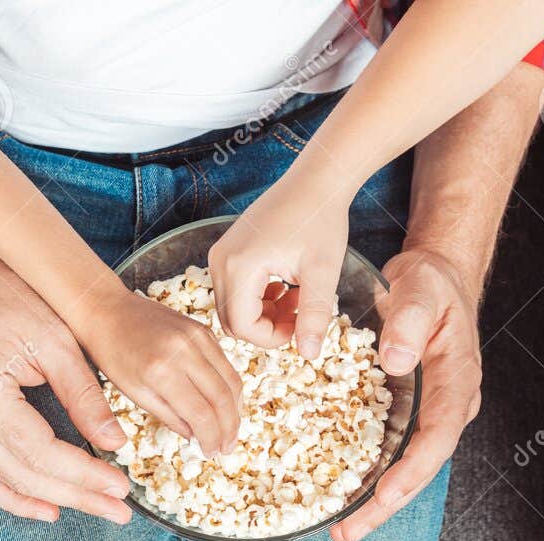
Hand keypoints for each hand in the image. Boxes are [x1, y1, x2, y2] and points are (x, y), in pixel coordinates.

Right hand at [0, 240, 133, 523]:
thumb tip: (115, 444)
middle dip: (76, 495)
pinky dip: (15, 494)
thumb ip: (84, 394)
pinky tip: (47, 508)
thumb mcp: (55, 338)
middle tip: (120, 511)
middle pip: (24, 474)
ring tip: (96, 511)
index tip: (122, 489)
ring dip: (51, 500)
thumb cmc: (6, 295)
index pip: (40, 451)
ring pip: (4, 480)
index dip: (83, 475)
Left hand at [78, 288, 242, 454]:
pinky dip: (229, 388)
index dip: (211, 438)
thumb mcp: (134, 392)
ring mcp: (197, 336)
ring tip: (230, 431)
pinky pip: (225, 364)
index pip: (201, 414)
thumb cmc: (112, 353)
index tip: (212, 453)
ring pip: (231, 381)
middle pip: (222, 398)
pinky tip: (225, 405)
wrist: (108, 310)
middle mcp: (185, 351)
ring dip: (235, 410)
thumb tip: (197, 436)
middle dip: (229, 428)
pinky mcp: (203, 330)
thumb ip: (169, 416)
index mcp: (162, 370)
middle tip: (227, 448)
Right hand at [209, 170, 351, 358]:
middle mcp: (220, 261)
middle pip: (232, 320)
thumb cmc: (321, 220)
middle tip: (299, 315)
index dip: (271, 338)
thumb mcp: (323, 273)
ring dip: (263, 314)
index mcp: (239, 266)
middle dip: (266, 328)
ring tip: (297, 299)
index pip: (242, 326)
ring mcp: (220, 255)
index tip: (299, 328)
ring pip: (233, 308)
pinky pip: (234, 291)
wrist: (316, 181)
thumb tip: (310, 356)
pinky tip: (285, 288)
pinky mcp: (227, 252)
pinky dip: (258, 299)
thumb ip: (314, 316)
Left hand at [331, 247, 481, 540]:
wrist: (434, 281)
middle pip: (421, 467)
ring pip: (406, 468)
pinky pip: (389, 453)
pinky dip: (367, 477)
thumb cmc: (431, 284)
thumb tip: (397, 361)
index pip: (440, 434)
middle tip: (348, 531)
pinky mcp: (407, 415)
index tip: (385, 493)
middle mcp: (446, 407)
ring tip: (341, 530)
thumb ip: (411, 320)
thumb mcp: (422, 288)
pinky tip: (339, 496)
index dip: (413, 468)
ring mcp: (427, 415)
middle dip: (387, 504)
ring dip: (375, 502)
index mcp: (457, 381)